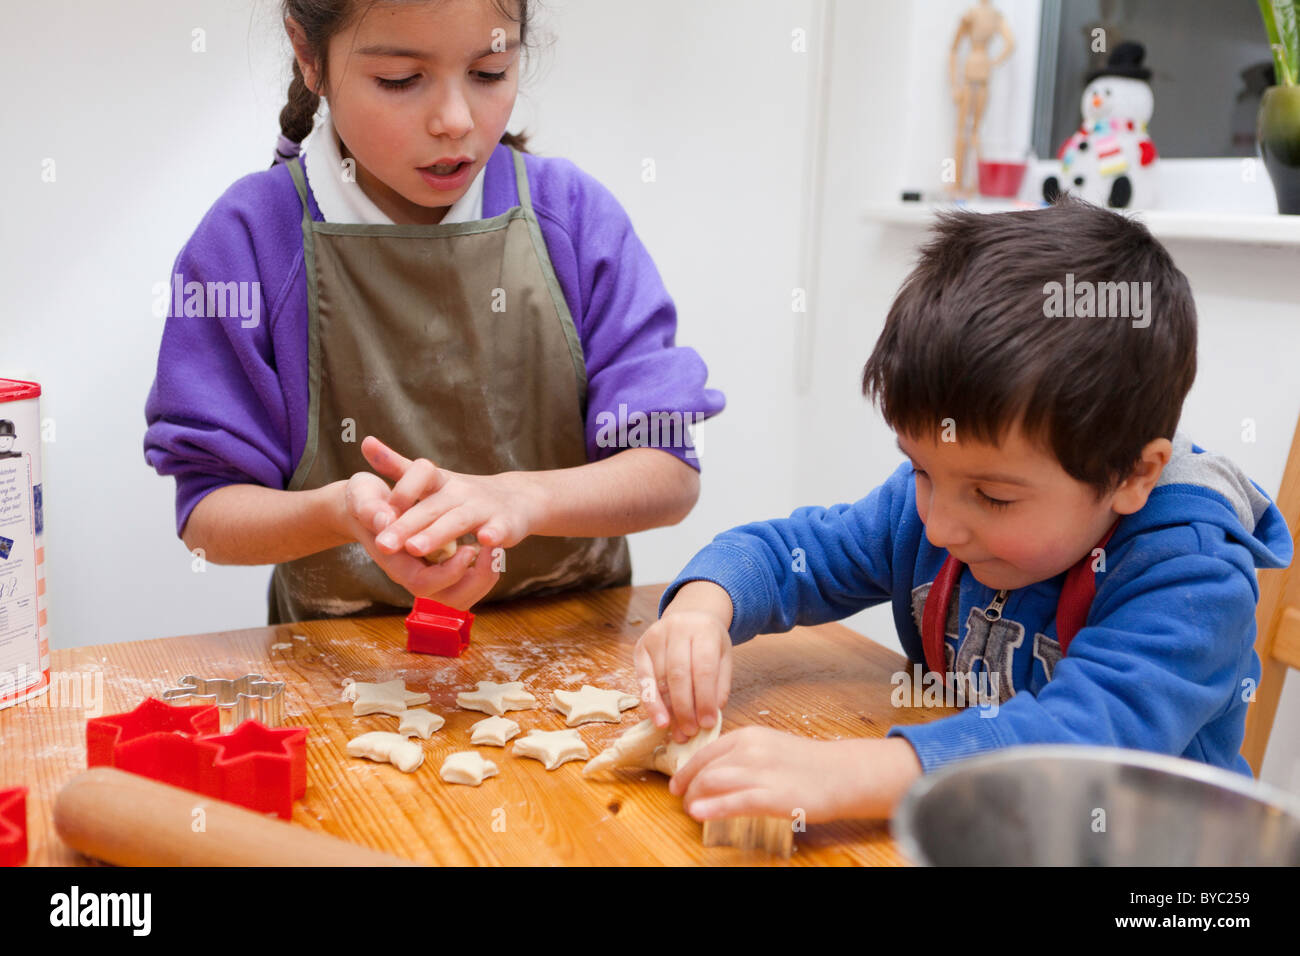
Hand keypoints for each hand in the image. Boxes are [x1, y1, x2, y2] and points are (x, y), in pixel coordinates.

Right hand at [336, 471, 487, 606]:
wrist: (365, 503)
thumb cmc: (363, 500)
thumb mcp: (361, 496)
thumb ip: (368, 508)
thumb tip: (384, 519)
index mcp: (394, 560)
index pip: (424, 583)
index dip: (449, 572)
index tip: (468, 549)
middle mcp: (412, 571)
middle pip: (448, 596)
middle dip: (474, 578)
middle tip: (492, 552)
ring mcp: (426, 570)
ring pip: (461, 595)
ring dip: (483, 577)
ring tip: (496, 551)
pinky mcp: (438, 563)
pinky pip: (466, 580)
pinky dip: (481, 568)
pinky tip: (490, 545)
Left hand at [362, 436, 541, 559]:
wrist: (519, 499)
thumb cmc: (465, 495)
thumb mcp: (432, 479)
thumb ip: (398, 466)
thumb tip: (364, 441)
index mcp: (441, 482)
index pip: (419, 479)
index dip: (400, 493)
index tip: (375, 512)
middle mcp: (461, 492)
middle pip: (431, 508)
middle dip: (405, 526)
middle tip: (381, 544)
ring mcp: (484, 507)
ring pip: (458, 521)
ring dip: (437, 534)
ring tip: (414, 548)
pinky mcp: (507, 523)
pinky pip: (500, 529)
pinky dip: (494, 534)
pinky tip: (483, 543)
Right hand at [633, 605, 730, 743]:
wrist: (690, 616)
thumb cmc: (709, 642)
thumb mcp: (723, 658)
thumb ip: (719, 685)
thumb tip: (710, 716)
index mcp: (704, 630)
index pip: (704, 668)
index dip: (705, 699)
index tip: (708, 723)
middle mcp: (677, 629)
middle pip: (678, 675)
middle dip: (684, 708)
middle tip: (690, 732)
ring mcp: (655, 637)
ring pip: (659, 679)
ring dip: (668, 710)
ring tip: (678, 733)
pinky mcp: (640, 647)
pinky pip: (643, 679)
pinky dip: (651, 703)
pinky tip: (660, 720)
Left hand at [670, 729, 922, 823]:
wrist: (842, 773)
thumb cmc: (807, 763)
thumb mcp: (770, 746)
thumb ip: (744, 754)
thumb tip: (717, 770)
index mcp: (748, 736)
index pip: (706, 752)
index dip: (686, 770)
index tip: (678, 783)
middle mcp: (750, 749)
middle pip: (705, 768)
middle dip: (688, 787)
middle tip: (683, 801)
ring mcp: (760, 772)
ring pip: (713, 782)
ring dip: (695, 798)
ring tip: (691, 809)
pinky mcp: (771, 795)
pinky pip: (733, 801)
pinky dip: (712, 807)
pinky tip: (698, 813)